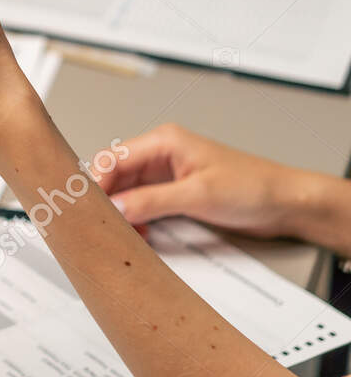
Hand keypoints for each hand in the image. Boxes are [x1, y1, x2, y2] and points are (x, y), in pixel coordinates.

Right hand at [92, 124, 308, 238]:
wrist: (287, 204)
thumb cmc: (254, 187)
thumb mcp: (198, 195)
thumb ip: (152, 201)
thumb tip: (115, 208)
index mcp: (164, 142)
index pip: (113, 159)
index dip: (97, 184)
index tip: (88, 209)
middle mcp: (161, 155)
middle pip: (115, 176)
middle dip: (108, 202)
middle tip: (103, 226)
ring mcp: (166, 175)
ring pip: (126, 193)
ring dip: (123, 214)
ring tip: (128, 234)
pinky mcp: (173, 193)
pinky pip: (142, 205)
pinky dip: (137, 220)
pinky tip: (142, 234)